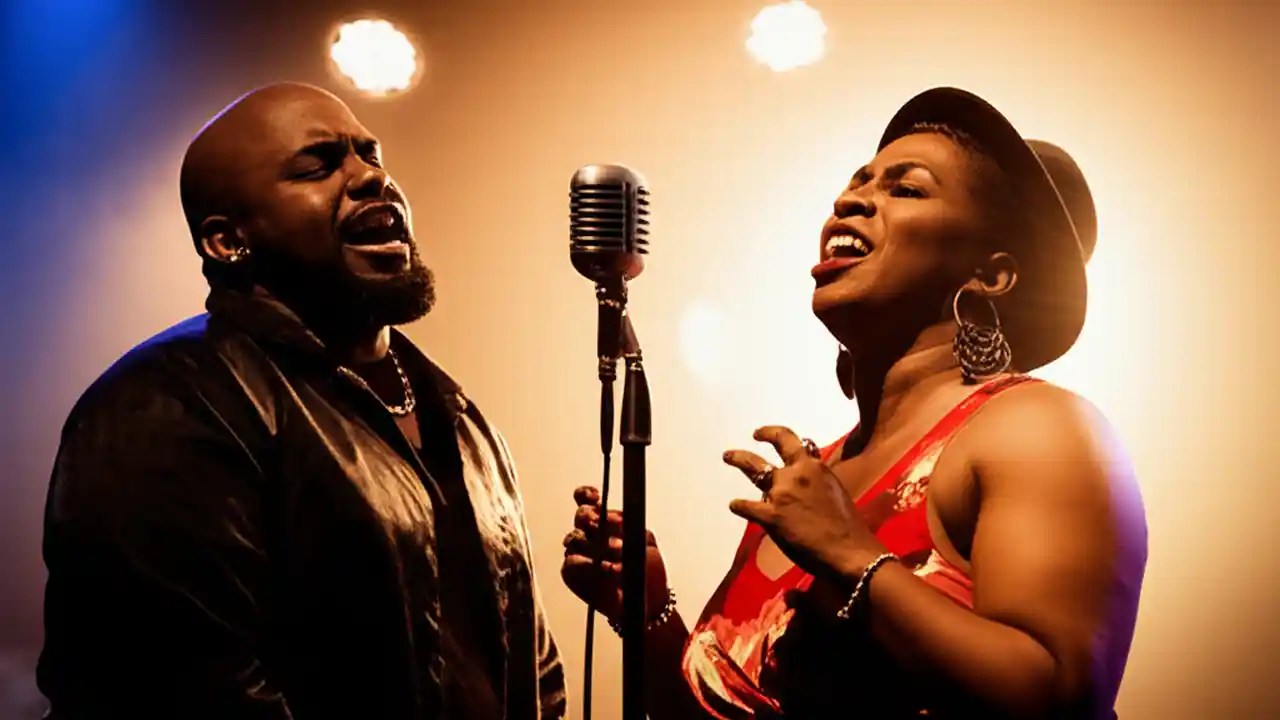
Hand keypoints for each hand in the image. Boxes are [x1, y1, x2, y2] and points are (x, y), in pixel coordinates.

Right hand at [560, 485, 669, 622]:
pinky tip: (602, 569)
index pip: (588, 501)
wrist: (646, 604)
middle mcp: (591, 536)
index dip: (586, 495)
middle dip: (587, 516)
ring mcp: (580, 554)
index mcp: (607, 523)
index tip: (595, 496)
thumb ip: (632, 529)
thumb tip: (612, 524)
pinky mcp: (572, 574)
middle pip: (579, 516)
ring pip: (572, 538)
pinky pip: (570, 563)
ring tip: (610, 553)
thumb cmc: (647, 571)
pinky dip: (585, 564)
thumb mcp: (647, 544)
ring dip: (590, 543)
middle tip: (599, 523)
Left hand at [723, 426, 885, 578]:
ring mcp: (781, 493)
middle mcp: (796, 474)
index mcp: (815, 468)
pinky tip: (735, 505)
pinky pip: (746, 506)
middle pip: (773, 447)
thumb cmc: (848, 528)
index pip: (792, 442)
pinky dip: (738, 505)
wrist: (848, 551)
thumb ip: (816, 482)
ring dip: (738, 459)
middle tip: (746, 440)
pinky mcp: (771, 516)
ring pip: (754, 470)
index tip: (763, 434)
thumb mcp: (834, 493)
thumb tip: (806, 484)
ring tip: (728, 456)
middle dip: (758, 438)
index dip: (774, 434)